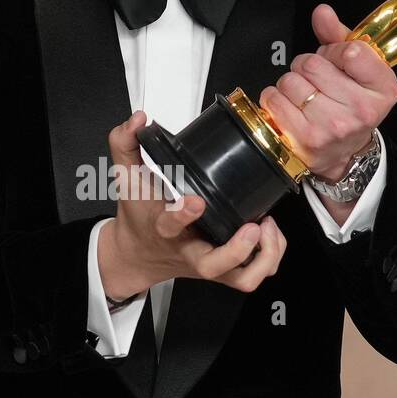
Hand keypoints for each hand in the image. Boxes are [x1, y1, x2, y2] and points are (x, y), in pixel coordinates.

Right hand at [98, 111, 286, 300]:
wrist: (138, 255)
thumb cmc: (139, 218)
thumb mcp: (127, 179)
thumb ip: (126, 144)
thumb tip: (138, 119)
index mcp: (163, 228)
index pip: (170, 225)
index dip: (183, 215)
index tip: (195, 201)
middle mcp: (189, 251)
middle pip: (213, 266)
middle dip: (237, 250)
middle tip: (252, 226)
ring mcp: (210, 264)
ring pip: (242, 278)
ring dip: (263, 255)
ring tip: (266, 226)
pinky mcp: (225, 270)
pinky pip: (254, 274)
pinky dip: (270, 256)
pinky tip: (269, 232)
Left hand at [259, 3, 396, 182]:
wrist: (342, 154)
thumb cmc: (349, 106)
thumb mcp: (355, 71)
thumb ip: (339, 37)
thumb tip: (322, 12)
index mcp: (384, 88)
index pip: (350, 50)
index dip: (334, 51)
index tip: (336, 61)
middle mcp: (363, 110)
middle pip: (313, 63)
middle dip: (307, 66)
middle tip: (317, 82)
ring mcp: (333, 127)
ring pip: (290, 80)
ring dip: (290, 83)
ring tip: (304, 96)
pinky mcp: (306, 140)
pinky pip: (274, 99)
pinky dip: (275, 98)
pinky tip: (289, 107)